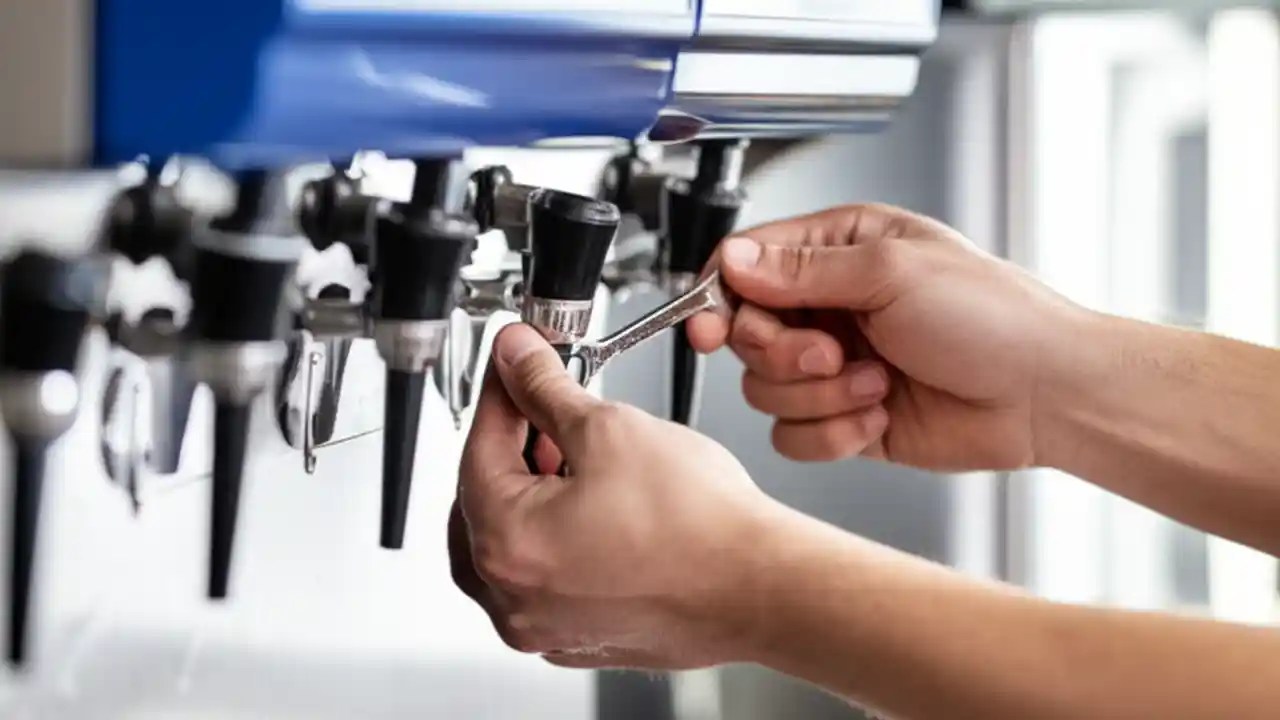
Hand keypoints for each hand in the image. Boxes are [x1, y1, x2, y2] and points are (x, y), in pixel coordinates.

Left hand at [451, 324, 779, 668]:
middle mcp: (513, 600)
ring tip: (574, 454)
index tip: (514, 366)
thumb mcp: (609, 429)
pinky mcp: (580, 638)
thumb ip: (546, 388)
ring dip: (530, 493)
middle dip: (510, 446)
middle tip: (543, 405)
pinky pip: (545, 578)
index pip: (477, 450)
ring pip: (511, 544)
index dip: (500, 395)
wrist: (761, 587)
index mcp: (506, 547)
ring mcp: (545, 627)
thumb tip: (517, 359)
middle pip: (483, 501)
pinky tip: (593, 506)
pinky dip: (554, 539)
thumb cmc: (700, 526)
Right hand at [688, 204, 1082, 470]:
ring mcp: (836, 364)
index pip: (747, 265)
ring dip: (818, 395)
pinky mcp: (845, 417)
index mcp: (840, 249)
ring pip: (765, 389)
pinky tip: (878, 416)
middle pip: (746, 332)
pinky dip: (830, 433)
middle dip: (782, 352)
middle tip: (828, 354)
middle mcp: (831, 305)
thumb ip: (802, 270)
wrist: (1045, 394)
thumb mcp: (891, 272)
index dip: (720, 296)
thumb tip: (733, 260)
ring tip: (876, 383)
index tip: (710, 324)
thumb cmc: (994, 317)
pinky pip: (793, 436)